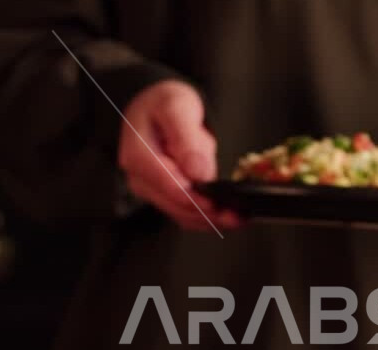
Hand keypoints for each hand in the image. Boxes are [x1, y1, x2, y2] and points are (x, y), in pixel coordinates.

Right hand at [119, 80, 240, 230]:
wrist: (158, 106)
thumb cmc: (165, 103)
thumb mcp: (176, 107)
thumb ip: (185, 138)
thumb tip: (198, 172)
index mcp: (139, 156)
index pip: (170, 186)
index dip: (196, 199)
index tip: (219, 204)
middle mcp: (141, 178)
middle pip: (177, 206)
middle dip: (209, 213)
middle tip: (238, 215)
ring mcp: (152, 190)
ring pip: (183, 215)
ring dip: (212, 219)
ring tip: (239, 216)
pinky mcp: (165, 196)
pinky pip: (187, 214)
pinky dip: (208, 217)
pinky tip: (228, 214)